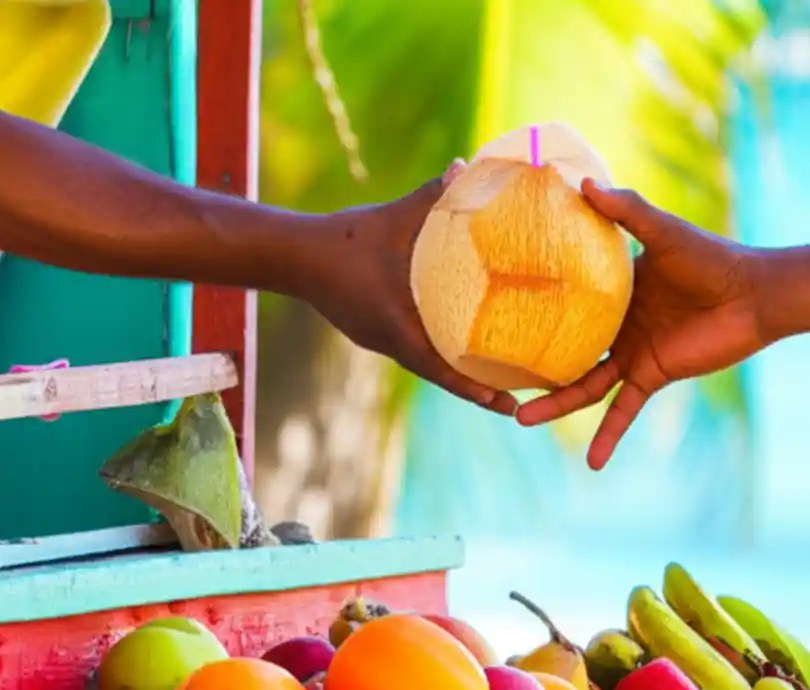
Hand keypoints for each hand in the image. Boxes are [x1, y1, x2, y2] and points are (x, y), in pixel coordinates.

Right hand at [299, 162, 518, 415]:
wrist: (294, 255)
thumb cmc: (344, 239)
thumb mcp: (391, 218)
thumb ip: (431, 197)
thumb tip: (465, 167)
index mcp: (396, 325)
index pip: (440, 368)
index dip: (472, 388)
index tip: (503, 402)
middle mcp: (390, 342)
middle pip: (440, 375)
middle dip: (476, 389)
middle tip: (514, 402)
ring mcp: (380, 341)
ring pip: (427, 365)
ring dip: (458, 374)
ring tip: (497, 384)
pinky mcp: (375, 333)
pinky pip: (414, 350)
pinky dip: (438, 354)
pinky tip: (459, 346)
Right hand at [516, 180, 765, 467]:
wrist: (754, 295)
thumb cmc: (712, 257)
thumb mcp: (663, 231)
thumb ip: (626, 211)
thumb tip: (583, 183)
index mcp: (612, 289)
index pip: (564, 299)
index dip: (533, 306)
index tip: (496, 310)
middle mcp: (616, 323)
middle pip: (565, 349)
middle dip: (533, 366)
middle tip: (496, 377)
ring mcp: (632, 352)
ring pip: (584, 385)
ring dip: (556, 405)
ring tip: (521, 420)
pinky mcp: (652, 375)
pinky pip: (624, 410)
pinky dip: (609, 436)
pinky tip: (592, 463)